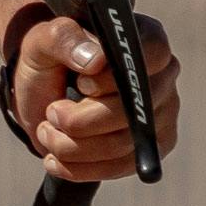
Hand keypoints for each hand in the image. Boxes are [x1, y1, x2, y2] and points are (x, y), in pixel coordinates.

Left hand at [7, 8, 179, 184]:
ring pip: (126, 143)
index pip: (153, 55)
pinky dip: (83, 168)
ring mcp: (161, 113)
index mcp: (145, 38)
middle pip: (136, 109)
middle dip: (83, 119)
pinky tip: (55, 159)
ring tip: (47, 132)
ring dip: (75, 146)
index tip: (82, 84)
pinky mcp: (151, 146)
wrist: (43, 90)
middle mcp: (162, 75)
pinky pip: (123, 166)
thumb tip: (96, 60)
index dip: (115, 77)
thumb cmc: (49, 58)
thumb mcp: (44, 40)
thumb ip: (65, 39)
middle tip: (52, 113)